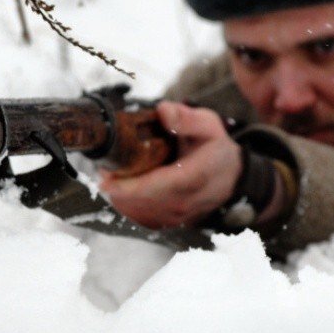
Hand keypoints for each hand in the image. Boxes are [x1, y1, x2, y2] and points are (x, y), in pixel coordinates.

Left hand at [98, 102, 241, 228]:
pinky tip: (119, 193)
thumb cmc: (215, 148)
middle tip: (102, 171)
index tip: (106, 178)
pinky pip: (145, 220)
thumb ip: (186, 119)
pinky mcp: (174, 221)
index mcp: (195, 176)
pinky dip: (129, 208)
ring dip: (121, 199)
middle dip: (118, 190)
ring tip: (108, 179)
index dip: (130, 186)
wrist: (232, 175)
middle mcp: (187, 201)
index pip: (159, 187)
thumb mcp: (207, 125)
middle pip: (145, 203)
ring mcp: (180, 215)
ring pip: (142, 214)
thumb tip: (163, 111)